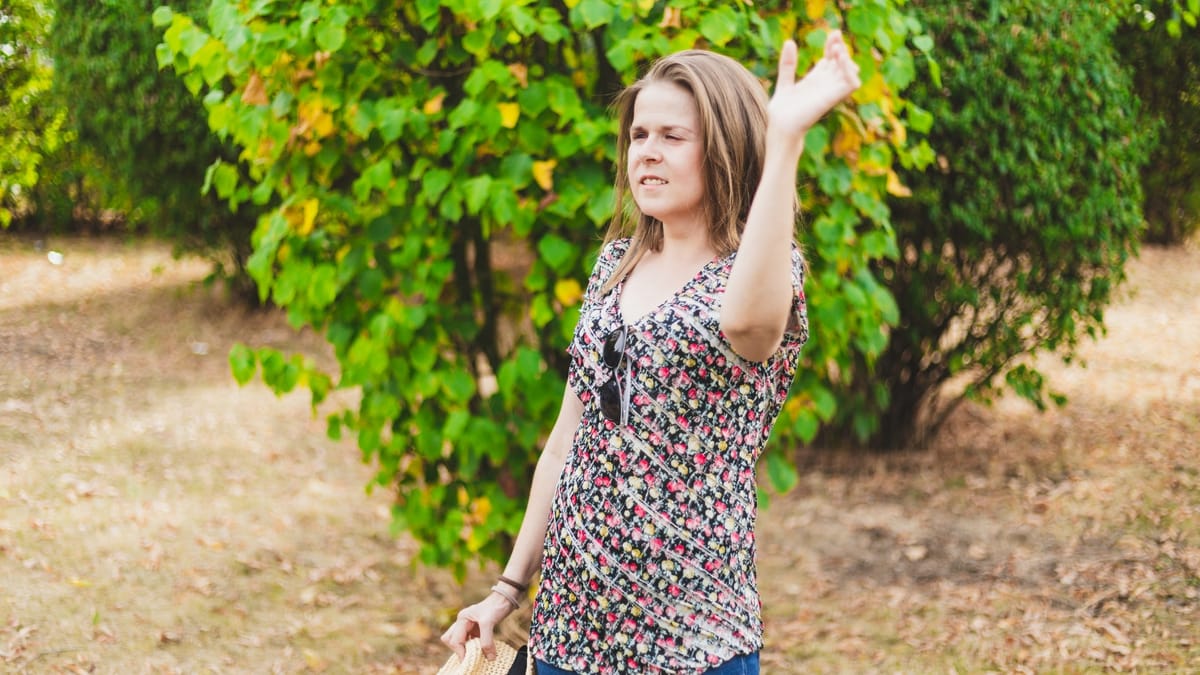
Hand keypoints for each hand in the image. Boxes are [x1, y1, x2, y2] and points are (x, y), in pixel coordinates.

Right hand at [440, 592, 514, 661]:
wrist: (505, 599)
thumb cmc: (495, 606)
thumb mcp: (489, 622)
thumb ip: (487, 640)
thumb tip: (489, 658)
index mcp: (462, 619)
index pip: (455, 640)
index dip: (460, 652)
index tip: (469, 660)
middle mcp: (462, 622)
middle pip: (450, 640)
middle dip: (459, 650)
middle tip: (470, 656)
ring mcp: (468, 626)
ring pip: (459, 642)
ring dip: (466, 649)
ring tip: (477, 654)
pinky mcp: (475, 629)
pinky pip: (470, 642)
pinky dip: (474, 648)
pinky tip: (482, 650)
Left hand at [768, 30, 861, 149]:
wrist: (780, 127)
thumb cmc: (782, 111)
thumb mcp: (784, 82)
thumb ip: (787, 64)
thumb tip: (790, 41)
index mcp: (815, 80)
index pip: (831, 59)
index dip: (833, 45)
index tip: (834, 34)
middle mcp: (825, 85)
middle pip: (841, 63)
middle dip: (841, 48)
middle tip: (836, 37)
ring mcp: (830, 91)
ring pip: (850, 72)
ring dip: (847, 58)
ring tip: (838, 49)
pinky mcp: (833, 98)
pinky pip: (851, 84)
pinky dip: (850, 71)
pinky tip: (840, 60)